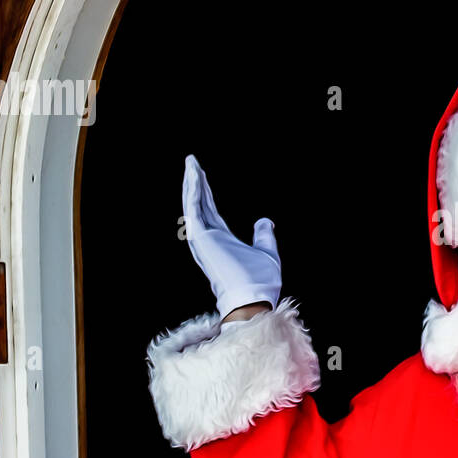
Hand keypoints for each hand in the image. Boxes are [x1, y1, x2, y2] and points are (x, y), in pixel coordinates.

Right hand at [182, 155, 282, 317]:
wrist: (254, 297)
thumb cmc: (259, 280)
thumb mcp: (267, 251)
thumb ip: (264, 235)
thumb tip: (265, 220)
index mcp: (222, 239)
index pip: (209, 210)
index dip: (205, 191)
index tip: (201, 174)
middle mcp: (209, 238)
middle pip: (199, 203)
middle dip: (195, 182)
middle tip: (191, 161)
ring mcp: (203, 238)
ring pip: (193, 204)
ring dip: (191, 183)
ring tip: (191, 162)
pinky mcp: (202, 238)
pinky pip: (194, 210)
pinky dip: (193, 193)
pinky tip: (194, 176)